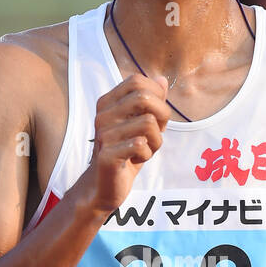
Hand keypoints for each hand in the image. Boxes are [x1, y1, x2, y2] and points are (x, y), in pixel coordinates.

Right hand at [82, 73, 169, 215]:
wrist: (104, 186)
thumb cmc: (126, 153)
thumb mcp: (143, 125)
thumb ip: (153, 103)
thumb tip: (162, 80)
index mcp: (107, 103)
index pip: (137, 82)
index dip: (156, 96)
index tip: (156, 116)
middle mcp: (102, 115)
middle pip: (144, 98)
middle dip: (161, 116)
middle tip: (155, 134)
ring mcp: (103, 135)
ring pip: (148, 123)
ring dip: (156, 141)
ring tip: (144, 150)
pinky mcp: (107, 155)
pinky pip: (140, 144)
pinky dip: (147, 154)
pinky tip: (137, 160)